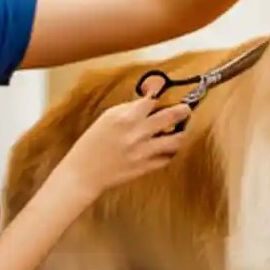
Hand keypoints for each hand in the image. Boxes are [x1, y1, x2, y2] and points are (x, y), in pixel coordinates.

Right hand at [55, 96, 193, 200]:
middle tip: (186, 110)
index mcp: (125, 117)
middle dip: (182, 111)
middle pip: (171, 116)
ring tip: (182, 132)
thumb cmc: (91, 144)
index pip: (153, 100)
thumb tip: (147, 103)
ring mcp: (144, 151)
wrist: (83, 173)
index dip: (161, 97)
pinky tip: (169, 149)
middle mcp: (137, 132)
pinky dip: (171, 152)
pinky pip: (168, 158)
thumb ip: (128, 109)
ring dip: (182, 134)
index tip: (167, 96)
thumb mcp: (106, 118)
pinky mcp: (146, 167)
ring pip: (176, 140)